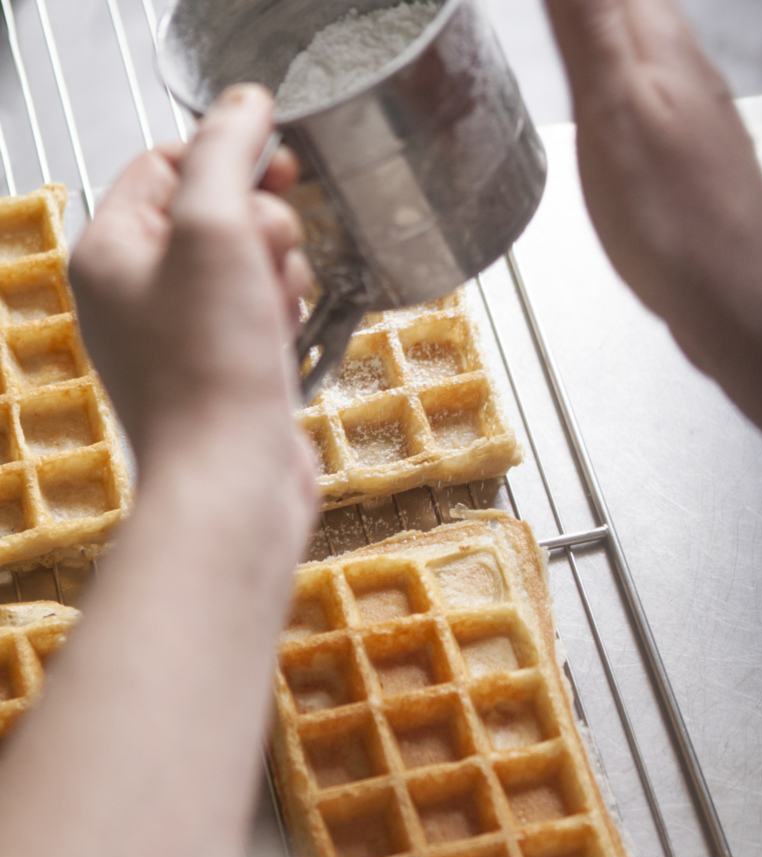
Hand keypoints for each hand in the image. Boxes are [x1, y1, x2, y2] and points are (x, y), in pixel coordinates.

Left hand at [70, 84, 312, 456]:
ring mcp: (178, 334)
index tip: (278, 160)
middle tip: (272, 252)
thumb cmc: (210, 370)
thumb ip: (224, 155)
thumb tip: (243, 106)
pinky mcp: (219, 368)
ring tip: (278, 308)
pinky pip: (258, 312)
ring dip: (277, 272)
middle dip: (260, 225)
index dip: (227, 156)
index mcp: (111, 252)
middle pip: (213, 213)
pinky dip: (280, 316)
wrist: (233, 478)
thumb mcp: (214, 232)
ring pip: (244, 264)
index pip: (167, 163)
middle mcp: (137, 293)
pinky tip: (284, 339)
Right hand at [544, 0, 761, 495]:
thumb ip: (585, 20)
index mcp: (658, 43)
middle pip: (626, 2)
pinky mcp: (683, 150)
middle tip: (541, 17)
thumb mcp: (613, 110)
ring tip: (554, 27)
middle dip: (574, 8)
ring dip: (595, 23)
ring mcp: (688, 108)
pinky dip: (611, 73)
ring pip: (637, 39)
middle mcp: (681, 64)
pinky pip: (643, 87)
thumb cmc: (675, 219)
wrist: (736, 298)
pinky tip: (598, 97)